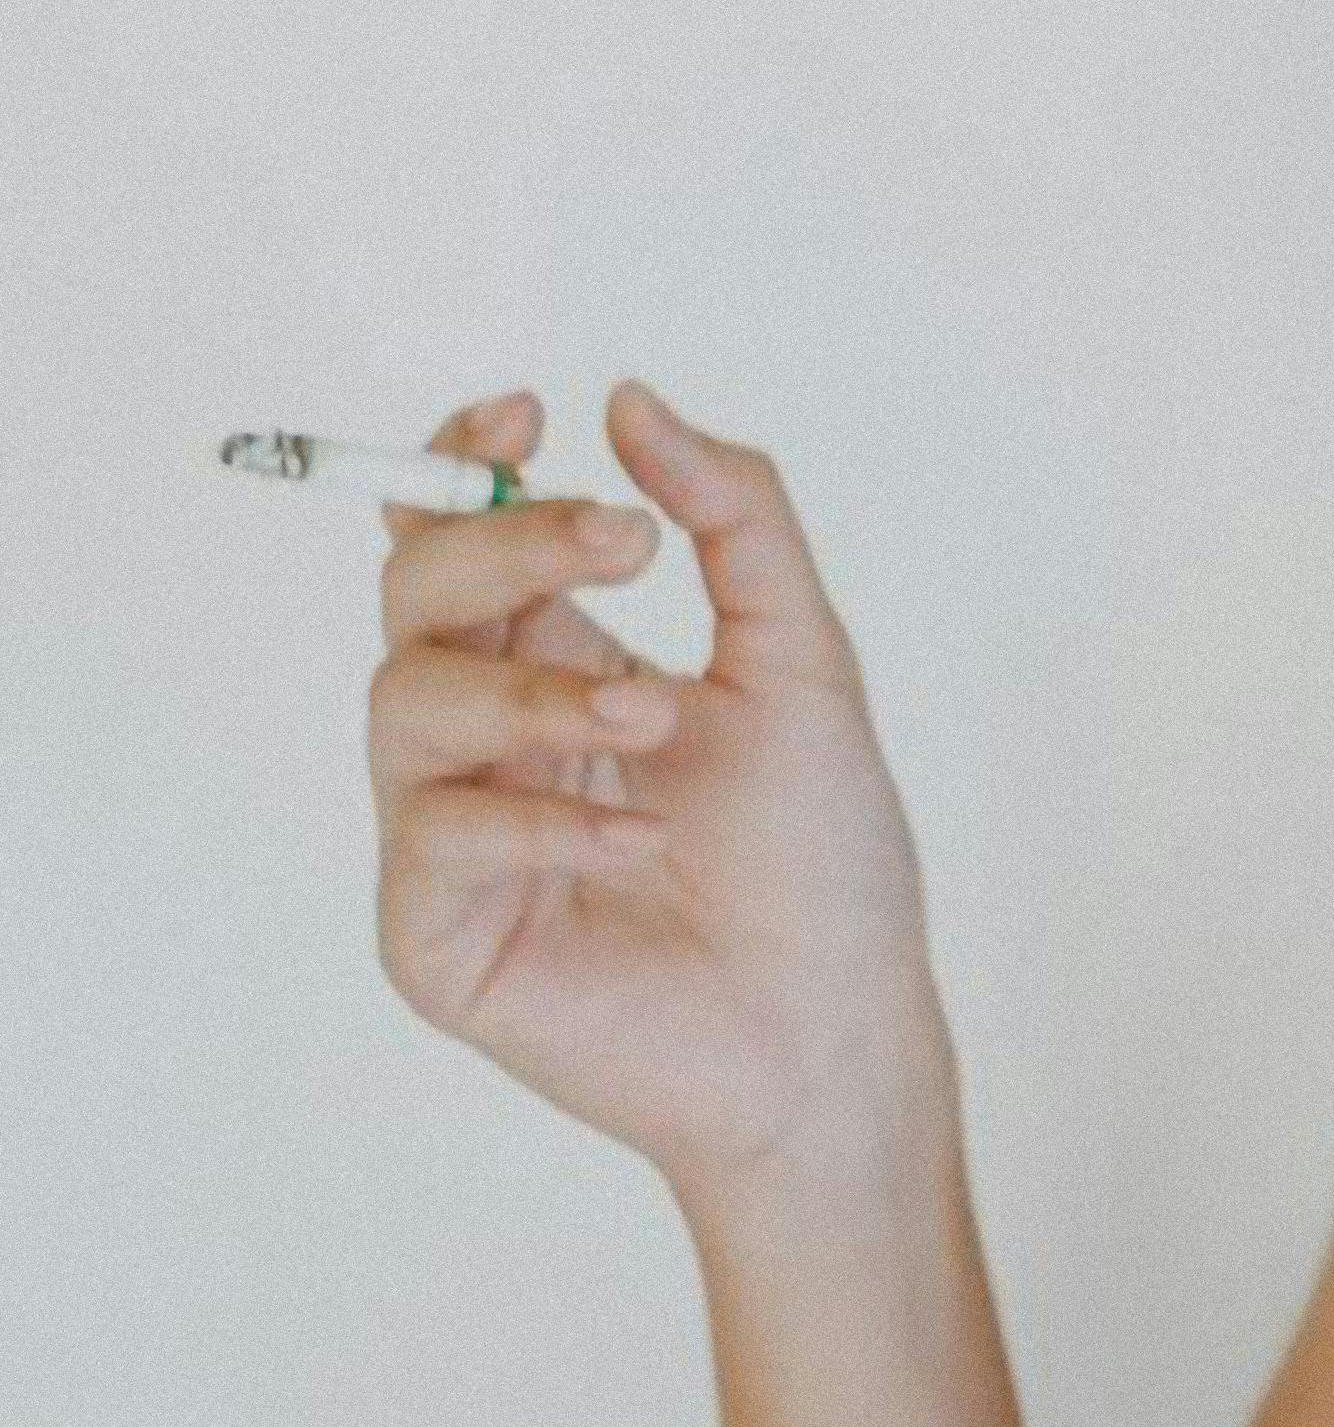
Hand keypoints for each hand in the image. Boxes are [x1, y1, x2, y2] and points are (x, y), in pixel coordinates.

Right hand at [366, 380, 952, 1225]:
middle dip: (503, 547)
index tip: (524, 414)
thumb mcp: (799, 657)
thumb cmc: (822, 857)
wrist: (838, 1030)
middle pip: (413, 596)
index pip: (457, 539)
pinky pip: (434, 838)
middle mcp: (486, 738)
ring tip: (655, 717)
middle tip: (623, 544)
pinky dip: (539, 817)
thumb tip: (631, 396)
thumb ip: (733, 519)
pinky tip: (642, 837)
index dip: (461, 466)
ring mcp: (450, 836)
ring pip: (403, 703)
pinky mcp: (436, 936)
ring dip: (532, 691)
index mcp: (556, 663)